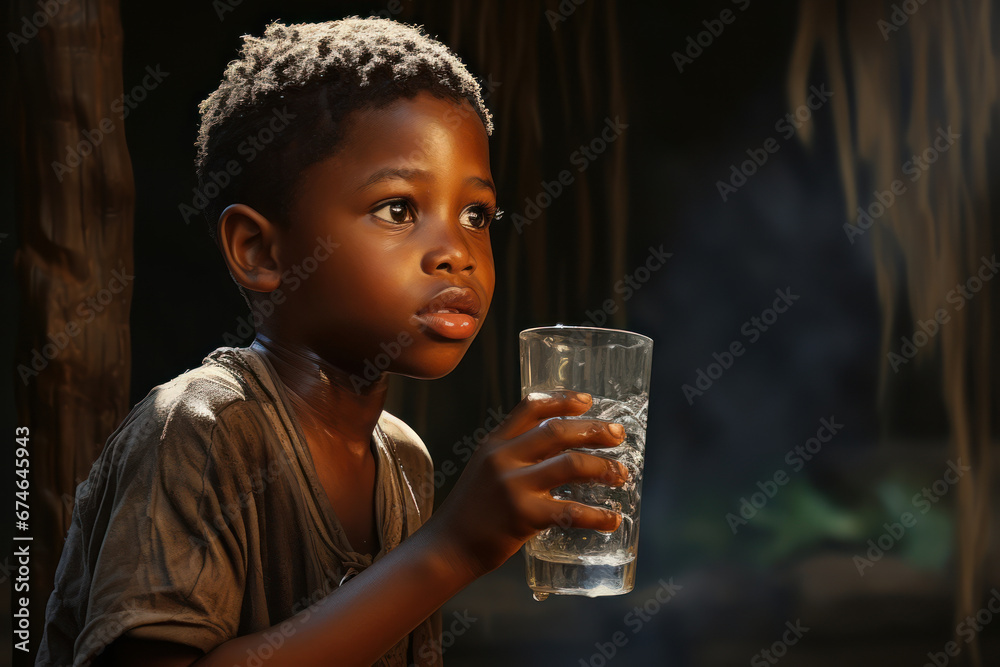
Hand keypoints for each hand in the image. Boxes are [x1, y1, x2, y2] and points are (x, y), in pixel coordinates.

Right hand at [429, 391, 627, 578]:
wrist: (448, 547)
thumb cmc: (472, 510)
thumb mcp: (485, 469)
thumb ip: (514, 455)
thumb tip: (560, 448)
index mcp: (494, 443)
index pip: (531, 408)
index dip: (563, 400)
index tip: (588, 401)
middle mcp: (503, 458)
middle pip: (558, 431)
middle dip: (595, 430)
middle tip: (619, 436)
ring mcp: (513, 486)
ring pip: (570, 465)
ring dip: (603, 468)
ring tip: (621, 475)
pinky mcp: (523, 516)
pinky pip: (570, 512)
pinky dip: (597, 516)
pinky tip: (612, 519)